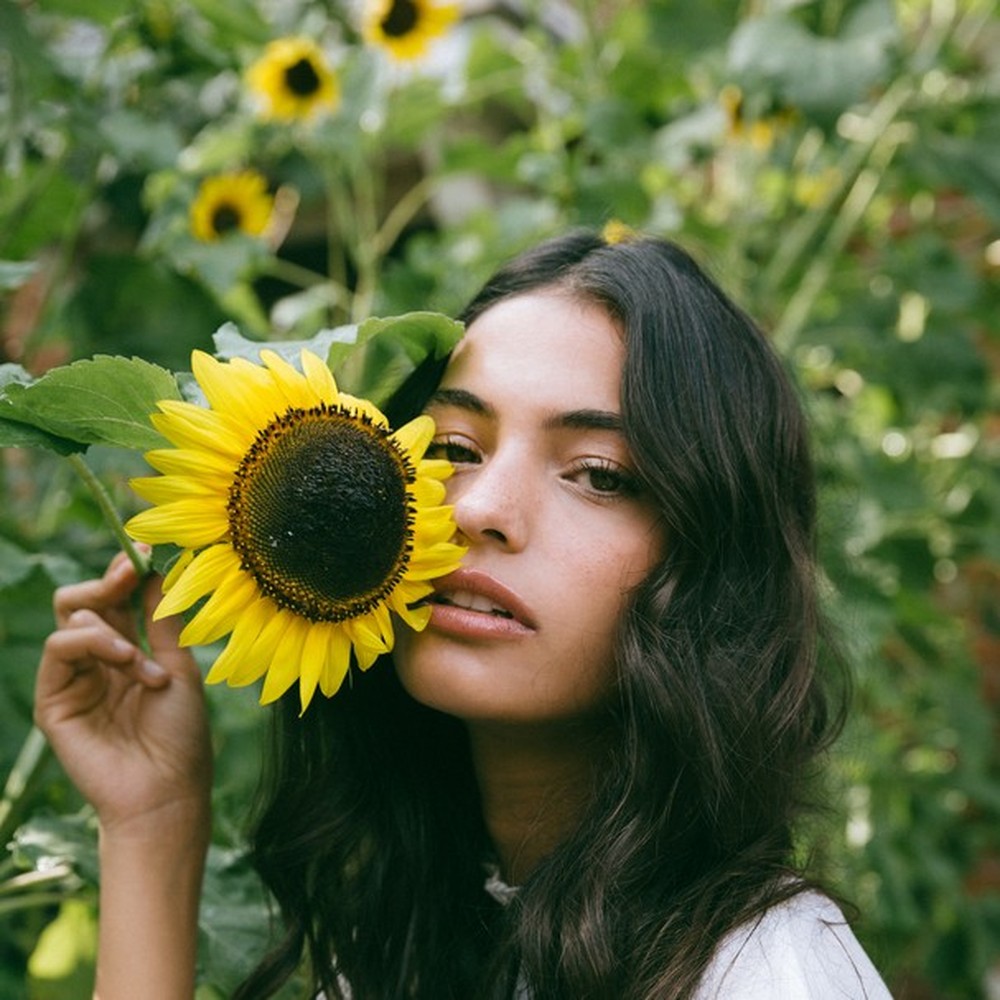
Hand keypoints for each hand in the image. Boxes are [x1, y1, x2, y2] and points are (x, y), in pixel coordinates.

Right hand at [34, 551, 212, 838]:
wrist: (168, 789)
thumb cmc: (181, 734)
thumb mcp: (180, 666)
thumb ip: (161, 620)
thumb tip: (156, 570)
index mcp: (130, 652)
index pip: (115, 601)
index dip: (125, 573)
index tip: (146, 550)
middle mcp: (98, 662)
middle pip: (82, 601)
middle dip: (107, 581)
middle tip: (130, 572)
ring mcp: (74, 680)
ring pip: (69, 618)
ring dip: (111, 628)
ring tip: (142, 661)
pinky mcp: (54, 700)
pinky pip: (59, 648)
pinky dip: (94, 642)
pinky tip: (126, 662)